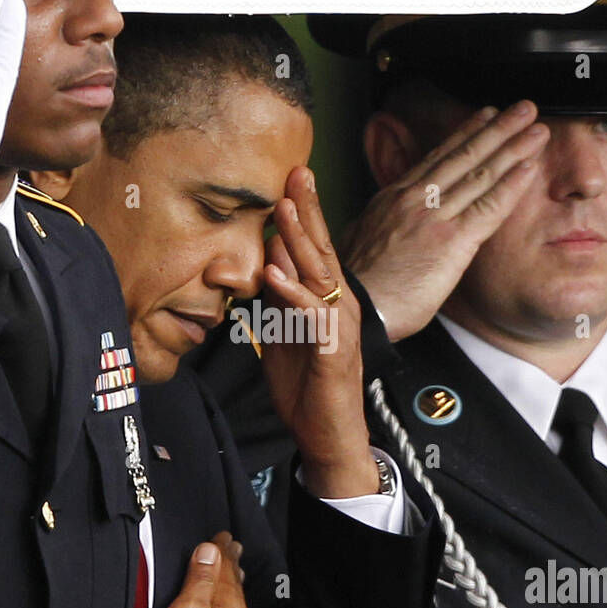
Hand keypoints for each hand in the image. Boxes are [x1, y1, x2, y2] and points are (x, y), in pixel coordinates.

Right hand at [153, 533, 253, 607]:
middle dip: (232, 568)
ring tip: (234, 579)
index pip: (225, 570)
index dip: (221, 551)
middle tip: (234, 551)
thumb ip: (200, 581)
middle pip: (235, 589)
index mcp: (229, 607)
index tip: (223, 536)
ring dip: (233, 591)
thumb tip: (210, 551)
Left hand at [261, 168, 377, 498]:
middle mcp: (338, 306)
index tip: (291, 178)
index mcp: (326, 300)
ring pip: (320, 275)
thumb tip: (267, 263)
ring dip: (300, 241)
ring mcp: (339, 327)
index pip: (315, 248)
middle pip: (322, 250)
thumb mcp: (284, 333)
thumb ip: (278, 299)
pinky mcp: (333, 351)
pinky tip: (274, 274)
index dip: (304, 214)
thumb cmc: (306, 385)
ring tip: (283, 209)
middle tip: (297, 173)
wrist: (326, 434)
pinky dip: (293, 294)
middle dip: (308, 211)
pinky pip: (313, 317)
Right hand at [341, 101, 547, 339]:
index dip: (465, 134)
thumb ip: (378, 222)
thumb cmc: (354, 283)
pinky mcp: (452, 241)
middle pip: (463, 156)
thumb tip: (378, 221)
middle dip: (497, 129)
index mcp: (394, 197)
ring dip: (513, 148)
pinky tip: (529, 167)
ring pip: (480, 174)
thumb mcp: (359, 237)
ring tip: (536, 128)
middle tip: (523, 109)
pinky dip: (511, 184)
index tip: (485, 116)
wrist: (350, 305)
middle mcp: (416, 198)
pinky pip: (489, 207)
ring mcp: (435, 217)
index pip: (437, 158)